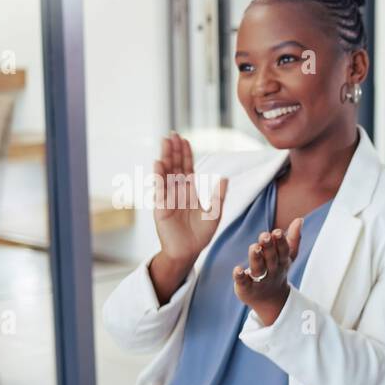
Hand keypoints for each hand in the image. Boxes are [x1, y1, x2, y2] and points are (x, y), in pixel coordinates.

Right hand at [153, 131, 226, 266]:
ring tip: (165, 142)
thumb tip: (224, 178)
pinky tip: (159, 163)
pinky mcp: (161, 207)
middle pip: (175, 166)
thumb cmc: (200, 234)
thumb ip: (219, 196)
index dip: (186, 154)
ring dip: (166, 157)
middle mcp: (177, 192)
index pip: (187, 168)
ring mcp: (167, 198)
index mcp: (189, 192)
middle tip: (173, 133)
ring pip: (166, 173)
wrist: (188, 251)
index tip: (185, 139)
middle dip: (174, 150)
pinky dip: (159, 176)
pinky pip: (160, 189)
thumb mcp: (214, 213)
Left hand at [233, 219, 301, 325]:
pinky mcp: (247, 288)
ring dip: (256, 258)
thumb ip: (293, 239)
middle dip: (269, 247)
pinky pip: (244, 282)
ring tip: (254, 247)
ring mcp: (260, 280)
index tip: (277, 232)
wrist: (270, 300)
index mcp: (282, 261)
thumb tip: (299, 219)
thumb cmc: (277, 271)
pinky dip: (241, 277)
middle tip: (265, 235)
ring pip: (259, 268)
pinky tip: (237, 269)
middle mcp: (272, 271)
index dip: (280, 242)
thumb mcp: (287, 257)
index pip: (283, 251)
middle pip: (271, 258)